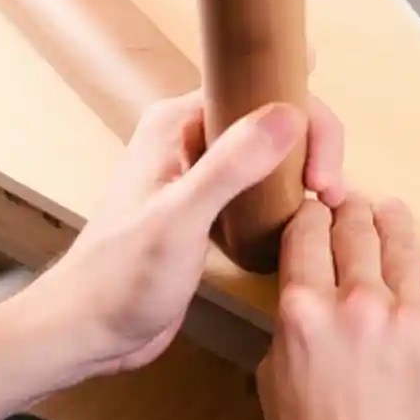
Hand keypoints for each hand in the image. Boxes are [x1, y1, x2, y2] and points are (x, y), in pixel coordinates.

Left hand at [10, 92, 344, 377]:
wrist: (89, 331)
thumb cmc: (120, 279)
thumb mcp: (181, 220)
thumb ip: (232, 165)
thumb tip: (290, 114)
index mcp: (176, 123)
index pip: (259, 88)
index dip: (305, 116)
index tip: (324, 167)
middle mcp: (189, 138)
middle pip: (272, 118)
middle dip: (313, 148)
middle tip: (330, 194)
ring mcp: (199, 174)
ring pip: (271, 154)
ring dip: (304, 175)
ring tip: (327, 209)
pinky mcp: (209, 209)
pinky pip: (261, 188)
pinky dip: (287, 201)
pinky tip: (304, 227)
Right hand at [258, 196, 419, 419]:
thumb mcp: (276, 374)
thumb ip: (292, 320)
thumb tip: (309, 281)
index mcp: (304, 311)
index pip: (308, 231)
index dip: (312, 214)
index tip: (317, 210)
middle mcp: (358, 304)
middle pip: (356, 225)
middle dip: (351, 210)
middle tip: (353, 205)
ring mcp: (412, 317)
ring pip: (403, 242)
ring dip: (392, 225)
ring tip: (390, 217)